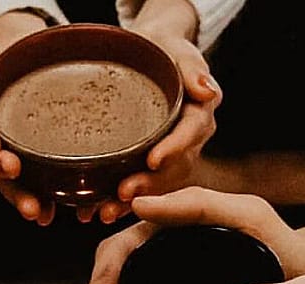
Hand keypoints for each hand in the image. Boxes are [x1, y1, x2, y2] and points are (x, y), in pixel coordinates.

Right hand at [0, 12, 57, 225]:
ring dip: (18, 197)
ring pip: (5, 181)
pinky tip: (49, 213)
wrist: (36, 61)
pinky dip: (40, 202)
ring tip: (34, 209)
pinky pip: (29, 187)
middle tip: (13, 170)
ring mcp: (3, 156)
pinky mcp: (28, 166)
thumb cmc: (9, 56)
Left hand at [100, 30, 221, 216]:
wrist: (148, 58)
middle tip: (124, 193)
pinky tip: (97, 212)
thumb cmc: (162, 51)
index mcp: (199, 113)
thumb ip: (192, 68)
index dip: (174, 148)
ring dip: (134, 201)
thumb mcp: (177, 50)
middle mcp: (190, 140)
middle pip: (175, 167)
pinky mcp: (151, 167)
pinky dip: (120, 203)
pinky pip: (141, 189)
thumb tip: (206, 90)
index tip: (153, 160)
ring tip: (107, 211)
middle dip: (150, 184)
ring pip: (158, 185)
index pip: (191, 132)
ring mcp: (171, 158)